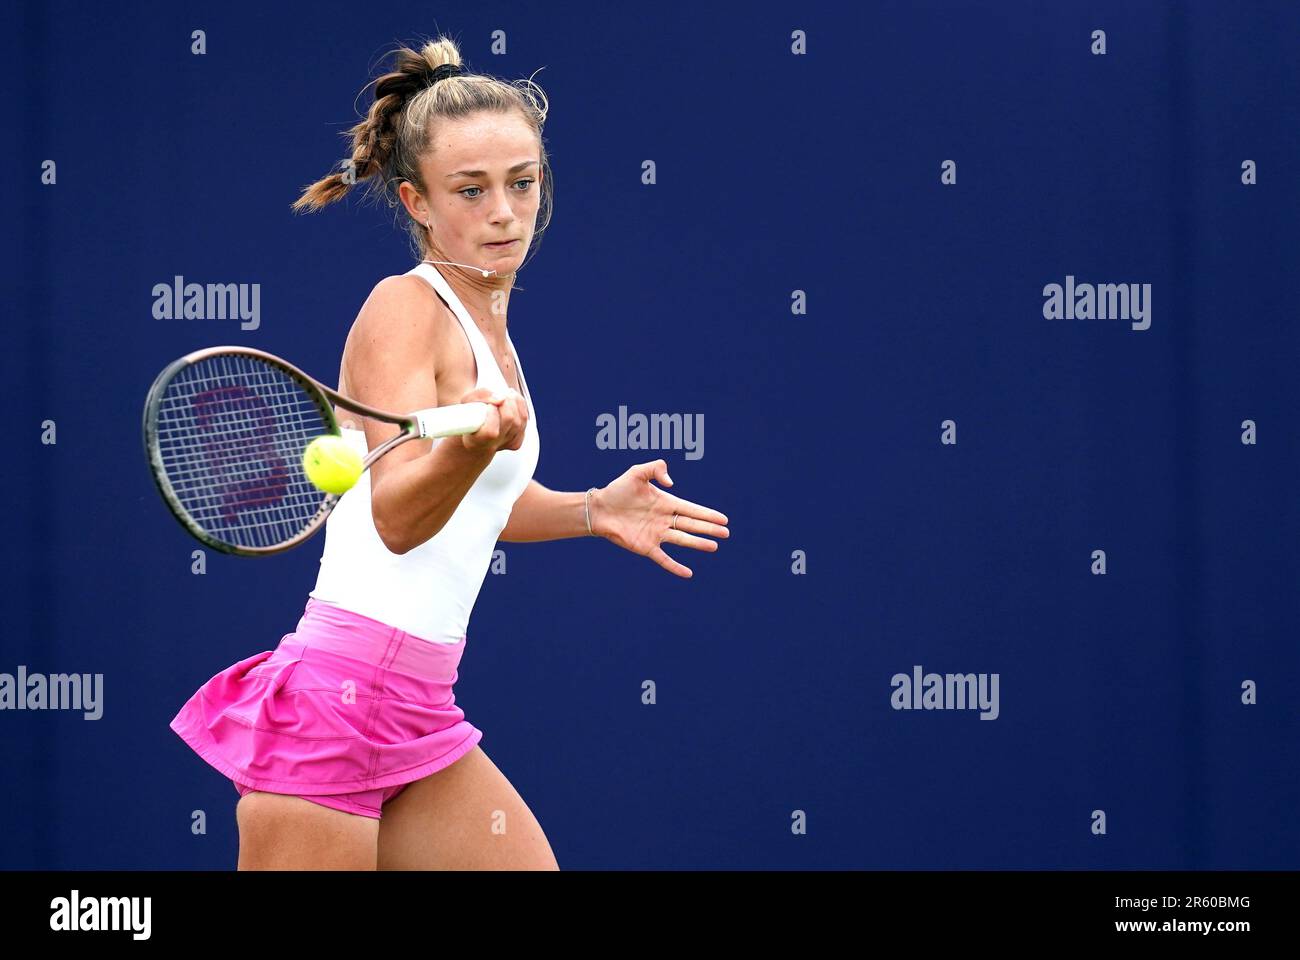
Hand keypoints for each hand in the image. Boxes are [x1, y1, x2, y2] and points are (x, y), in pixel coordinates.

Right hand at [459, 387, 527, 453]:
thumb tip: (502, 398)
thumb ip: (481, 395)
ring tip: (505, 395)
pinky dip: (520, 406)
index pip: (491, 432)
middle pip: (509, 421)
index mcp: (475, 441)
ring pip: (520, 420)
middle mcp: (492, 446)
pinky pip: (524, 420)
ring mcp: (506, 445)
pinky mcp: (516, 442)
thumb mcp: (467, 400)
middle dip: (507, 403)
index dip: (492, 414)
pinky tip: (511, 402)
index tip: (489, 405)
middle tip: (500, 395)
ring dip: (514, 402)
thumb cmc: (469, 413)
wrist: (474, 427)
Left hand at [590, 459, 728, 577]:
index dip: (707, 514)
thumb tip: (672, 484)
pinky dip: (675, 567)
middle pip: (691, 525)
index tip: (723, 519)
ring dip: (697, 544)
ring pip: (682, 540)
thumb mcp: (637, 472)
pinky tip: (688, 573)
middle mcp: (664, 520)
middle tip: (726, 533)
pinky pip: (663, 558)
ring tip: (713, 546)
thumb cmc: (618, 490)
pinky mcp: (646, 547)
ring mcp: (656, 534)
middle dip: (709, 529)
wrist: (598, 509)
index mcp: (666, 503)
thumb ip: (656, 469)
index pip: (691, 510)